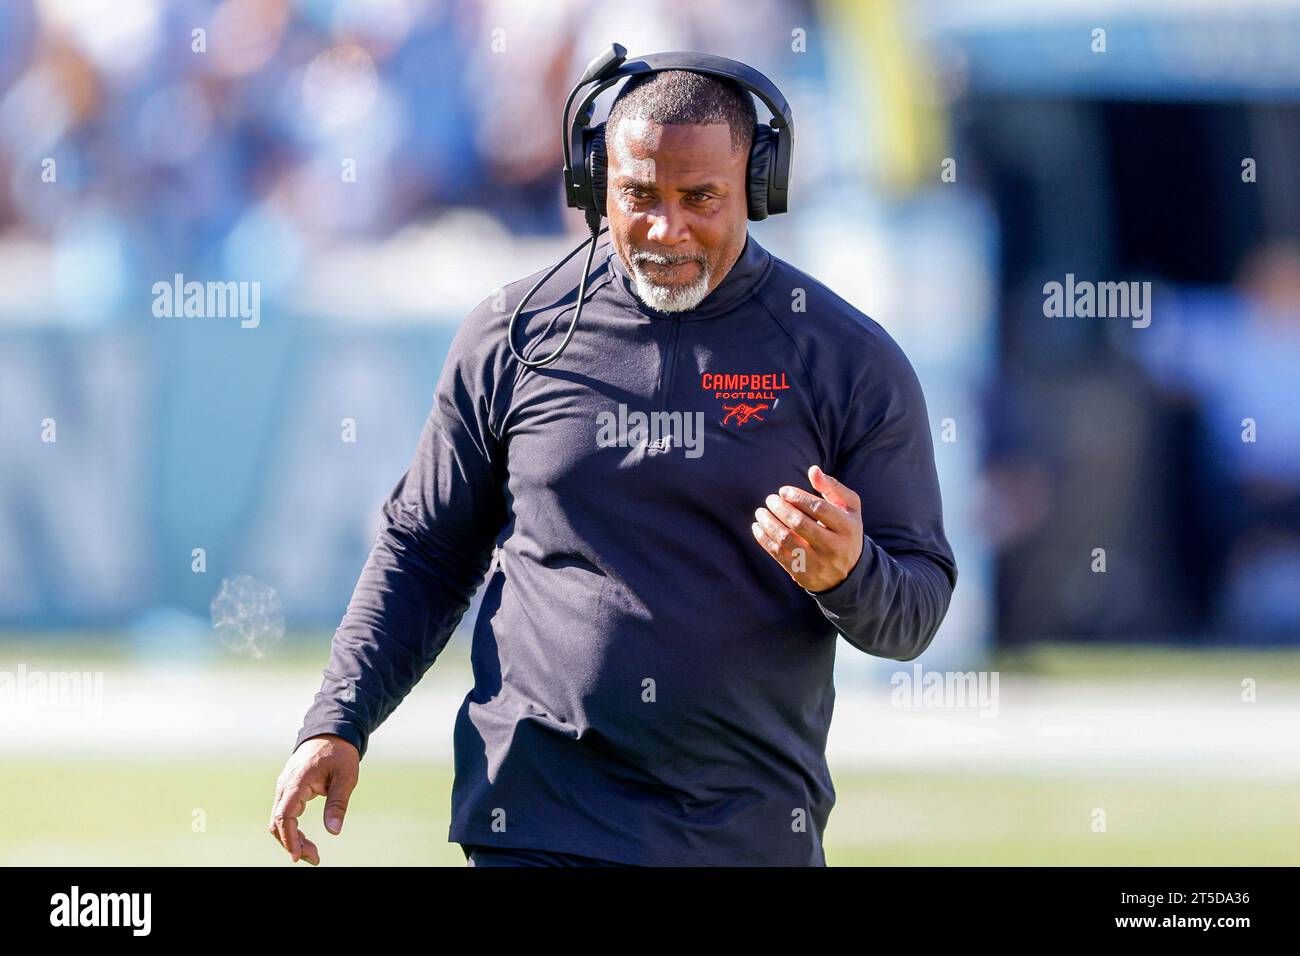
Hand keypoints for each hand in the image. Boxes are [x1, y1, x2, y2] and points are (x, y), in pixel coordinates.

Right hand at [268, 734, 358, 864]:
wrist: (331, 732)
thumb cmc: (340, 753)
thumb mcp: (346, 777)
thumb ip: (338, 803)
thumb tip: (333, 831)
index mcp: (297, 781)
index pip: (285, 815)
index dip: (289, 838)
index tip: (298, 856)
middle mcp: (285, 785)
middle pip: (278, 821)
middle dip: (292, 843)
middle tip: (314, 858)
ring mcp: (284, 786)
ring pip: (279, 819)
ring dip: (291, 838)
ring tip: (312, 853)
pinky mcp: (288, 789)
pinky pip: (284, 813)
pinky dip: (291, 828)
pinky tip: (305, 840)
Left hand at [752, 464, 863, 592]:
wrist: (848, 573)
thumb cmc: (845, 530)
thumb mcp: (849, 508)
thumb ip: (833, 487)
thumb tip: (813, 470)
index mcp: (846, 527)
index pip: (818, 508)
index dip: (797, 497)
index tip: (783, 491)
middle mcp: (834, 546)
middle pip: (800, 523)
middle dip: (781, 509)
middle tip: (770, 499)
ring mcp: (818, 562)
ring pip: (787, 540)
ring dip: (769, 523)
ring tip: (760, 512)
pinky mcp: (804, 574)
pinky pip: (779, 555)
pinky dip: (764, 540)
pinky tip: (757, 527)